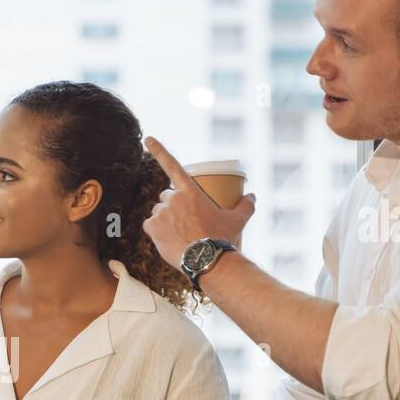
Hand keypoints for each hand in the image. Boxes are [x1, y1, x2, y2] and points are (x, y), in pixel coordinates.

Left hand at [141, 136, 255, 268]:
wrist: (207, 260)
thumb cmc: (222, 239)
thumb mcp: (238, 220)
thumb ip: (246, 205)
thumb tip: (252, 195)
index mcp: (191, 191)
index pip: (172, 165)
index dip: (158, 150)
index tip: (147, 138)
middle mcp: (173, 198)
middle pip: (167, 196)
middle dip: (174, 205)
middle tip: (186, 221)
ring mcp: (161, 212)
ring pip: (159, 212)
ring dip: (166, 219)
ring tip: (180, 234)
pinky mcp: (151, 227)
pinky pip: (149, 225)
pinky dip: (156, 231)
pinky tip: (168, 239)